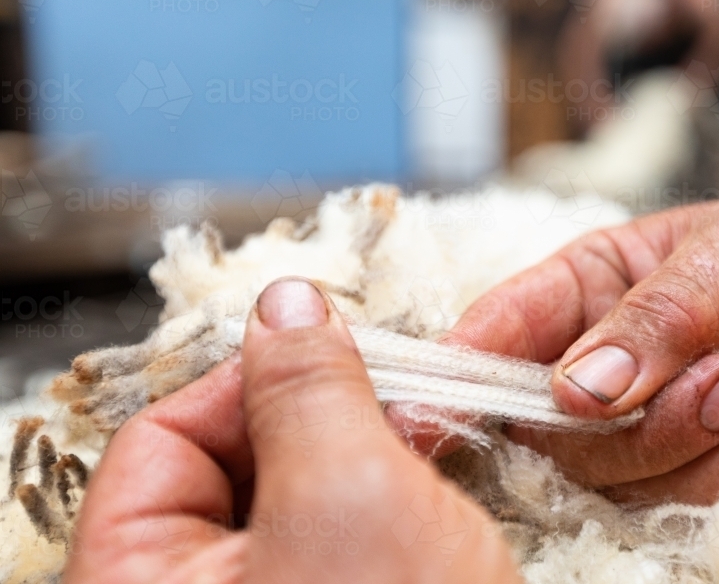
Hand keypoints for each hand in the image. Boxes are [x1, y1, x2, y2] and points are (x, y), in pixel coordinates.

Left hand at [64, 278, 519, 583]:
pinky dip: (378, 507)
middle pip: (226, 470)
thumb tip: (286, 303)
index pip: (163, 441)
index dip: (249, 379)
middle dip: (317, 421)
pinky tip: (428, 501)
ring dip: (358, 461)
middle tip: (396, 404)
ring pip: (291, 504)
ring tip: (425, 452)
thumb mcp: (353, 497)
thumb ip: (309, 389)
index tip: (328, 347)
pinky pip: (331, 543)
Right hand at [442, 200, 718, 503]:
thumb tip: (580, 387)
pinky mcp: (687, 476)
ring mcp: (636, 430)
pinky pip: (696, 499)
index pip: (493, 334)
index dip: (449, 378)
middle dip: (646, 417)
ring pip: (625, 475)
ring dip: (711, 441)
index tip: (420, 421)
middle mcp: (590, 366)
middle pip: (554, 427)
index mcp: (579, 290)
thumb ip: (660, 313)